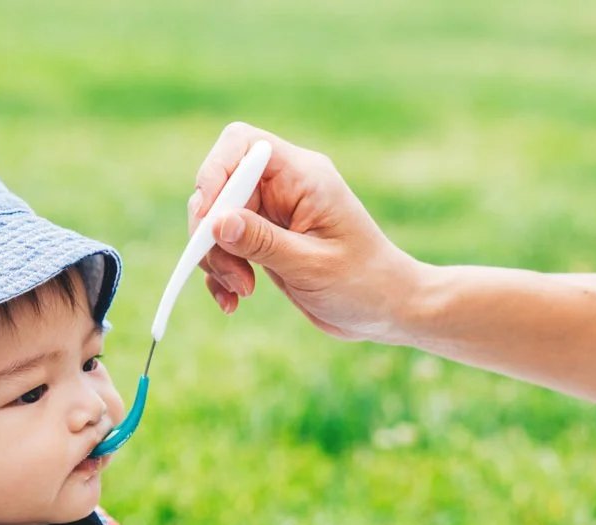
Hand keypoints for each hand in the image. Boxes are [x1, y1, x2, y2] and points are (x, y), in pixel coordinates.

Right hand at [189, 121, 424, 343]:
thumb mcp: (311, 265)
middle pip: (221, 186)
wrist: (388, 309)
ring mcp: (273, 213)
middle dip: (212, 232)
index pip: (241, 144)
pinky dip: (221, 273)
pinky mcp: (266, 240)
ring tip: (240, 292)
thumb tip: (216, 222)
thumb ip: (262, 242)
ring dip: (215, 259)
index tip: (207, 222)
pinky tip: (232, 301)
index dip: (214, 174)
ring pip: (217, 221)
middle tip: (231, 275)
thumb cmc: (363, 283)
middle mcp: (285, 186)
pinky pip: (226, 246)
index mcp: (303, 176)